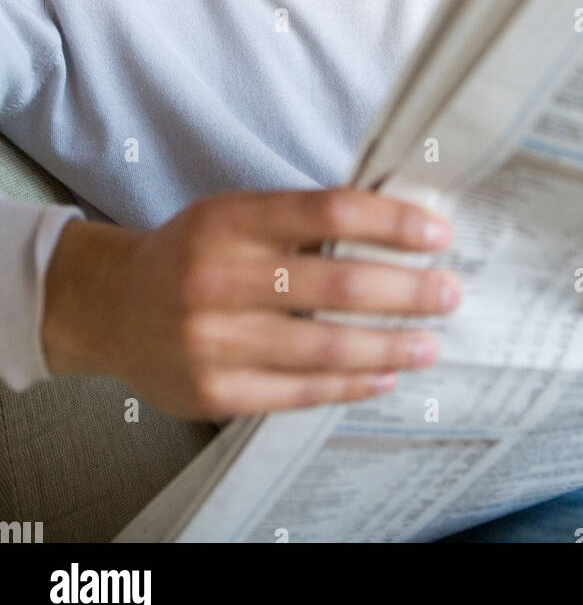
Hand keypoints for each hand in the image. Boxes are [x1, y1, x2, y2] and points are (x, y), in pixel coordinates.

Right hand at [42, 187, 460, 420]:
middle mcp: (218, 278)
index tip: (437, 233)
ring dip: (390, 345)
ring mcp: (213, 340)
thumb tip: (398, 225)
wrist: (112, 306)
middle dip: (407, 290)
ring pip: (325, 345)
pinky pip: (299, 390)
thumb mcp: (235, 215)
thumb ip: (302, 220)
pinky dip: (350, 383)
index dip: (391, 222)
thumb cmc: (193, 253)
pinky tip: (384, 375)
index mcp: (230, 221)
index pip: (329, 211)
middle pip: (336, 283)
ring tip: (430, 343)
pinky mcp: (214, 393)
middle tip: (449, 292)